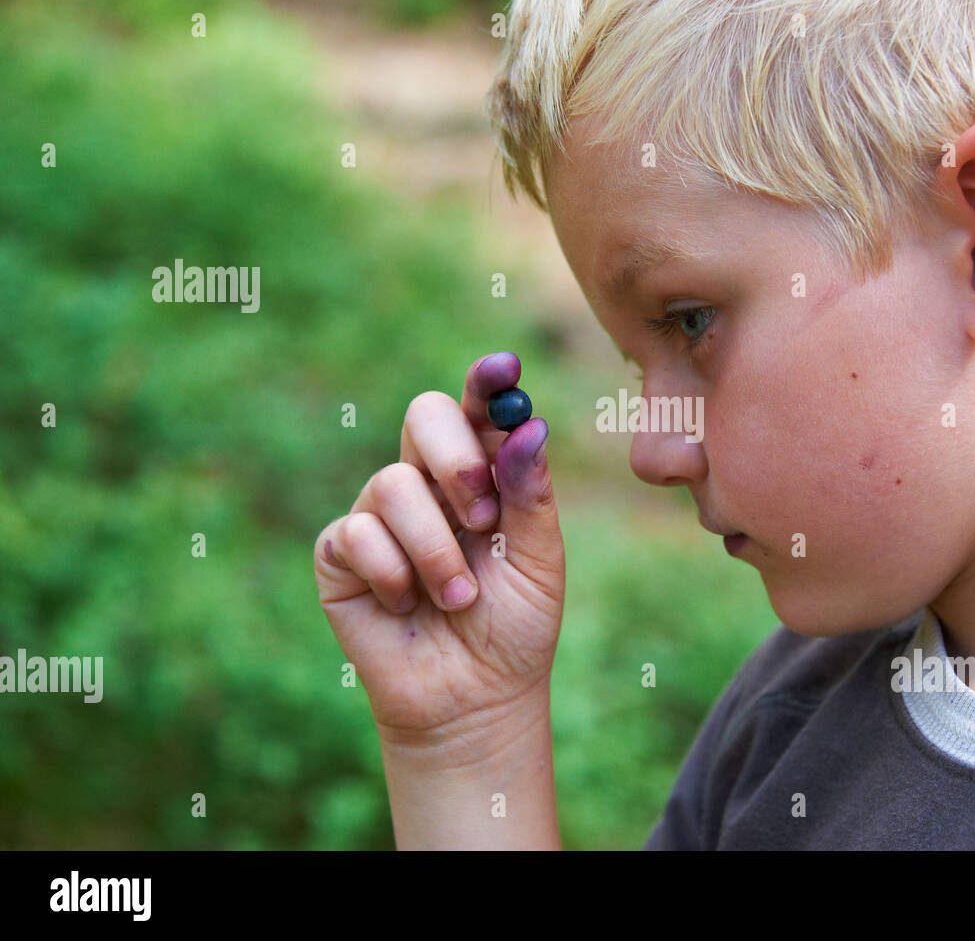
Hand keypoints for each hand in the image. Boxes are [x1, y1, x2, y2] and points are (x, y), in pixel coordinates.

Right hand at [314, 352, 563, 755]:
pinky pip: (356, 533)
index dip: (487, 383)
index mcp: (483, 474)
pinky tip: (408, 606)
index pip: (480, 411)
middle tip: (482, 513)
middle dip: (454, 456)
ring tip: (460, 597)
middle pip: (423, 413)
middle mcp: (429, 482)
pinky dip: (394, 575)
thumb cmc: (514, 627)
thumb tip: (527, 425)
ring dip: (436, 549)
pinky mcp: (341, 553)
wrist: (475, 698)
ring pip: (393, 483)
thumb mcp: (540, 560)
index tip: (503, 368)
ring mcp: (381, 514)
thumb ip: (531, 495)